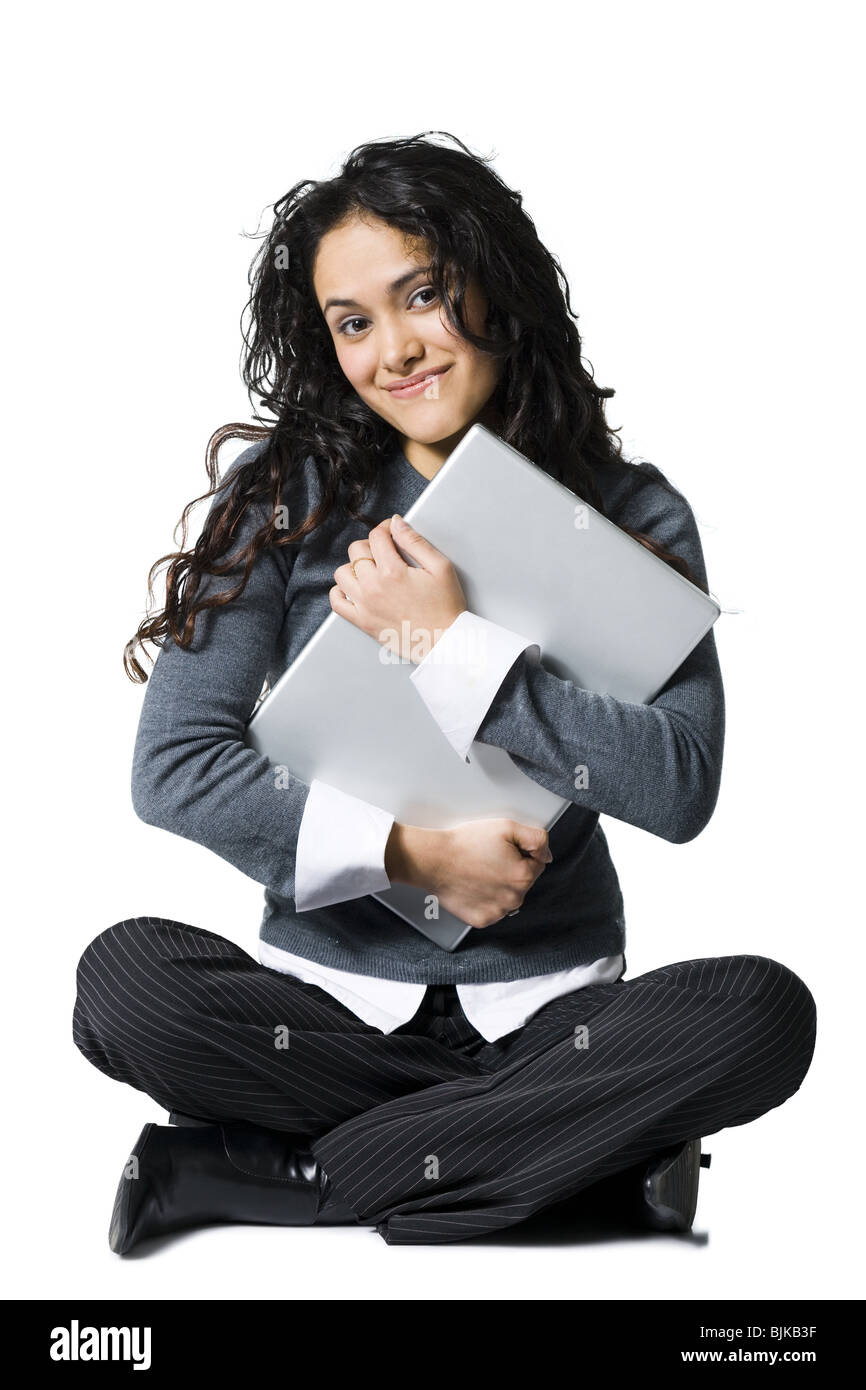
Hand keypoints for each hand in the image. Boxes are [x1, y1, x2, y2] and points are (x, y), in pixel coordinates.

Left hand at [329, 515, 466, 661]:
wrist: (444, 642)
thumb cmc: (446, 606)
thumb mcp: (440, 567)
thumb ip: (415, 542)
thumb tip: (396, 522)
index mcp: (393, 571)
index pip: (377, 536)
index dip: (385, 528)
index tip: (391, 531)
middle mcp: (373, 587)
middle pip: (356, 551)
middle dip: (370, 545)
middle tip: (385, 552)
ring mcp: (364, 605)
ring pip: (342, 573)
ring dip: (355, 567)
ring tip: (372, 572)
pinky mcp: (362, 622)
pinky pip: (337, 602)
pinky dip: (341, 591)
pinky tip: (356, 589)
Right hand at [385, 819, 552, 928]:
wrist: (434, 860)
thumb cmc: (466, 843)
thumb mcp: (507, 827)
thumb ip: (536, 838)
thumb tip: (547, 855)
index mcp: (524, 876)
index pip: (537, 864)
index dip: (521, 852)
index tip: (502, 849)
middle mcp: (514, 899)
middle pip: (523, 881)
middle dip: (511, 869)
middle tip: (489, 858)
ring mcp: (498, 912)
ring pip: (508, 897)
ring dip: (500, 886)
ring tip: (479, 871)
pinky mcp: (482, 920)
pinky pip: (492, 909)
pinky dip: (486, 899)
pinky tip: (474, 886)